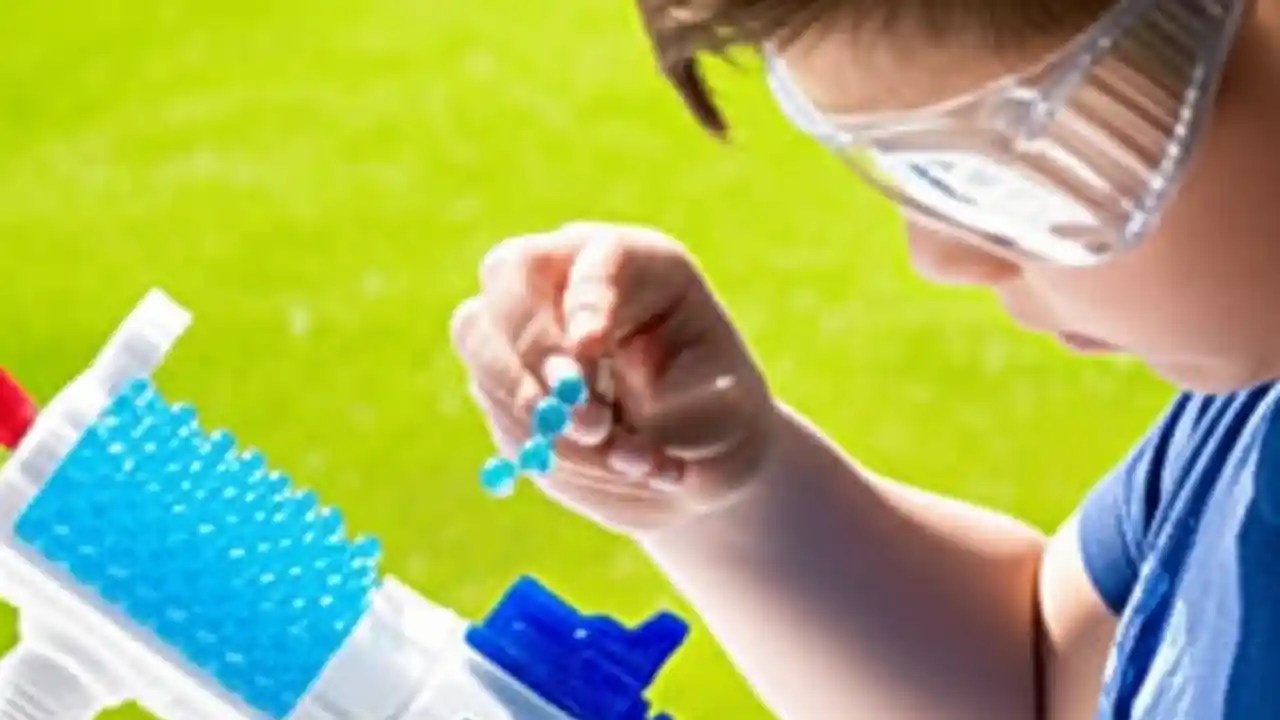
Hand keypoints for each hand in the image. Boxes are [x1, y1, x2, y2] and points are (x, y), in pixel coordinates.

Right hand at [451, 223, 777, 534]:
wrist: (694, 458)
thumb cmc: (718, 418)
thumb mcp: (722, 405)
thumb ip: (657, 401)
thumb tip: (574, 409)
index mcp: (638, 263)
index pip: (597, 253)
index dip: (587, 295)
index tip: (591, 346)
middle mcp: (572, 278)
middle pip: (507, 274)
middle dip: (536, 351)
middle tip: (585, 418)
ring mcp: (527, 327)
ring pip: (484, 345)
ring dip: (539, 415)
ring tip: (615, 452)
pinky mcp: (504, 382)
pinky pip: (497, 410)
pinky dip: (543, 449)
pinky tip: (604, 466)